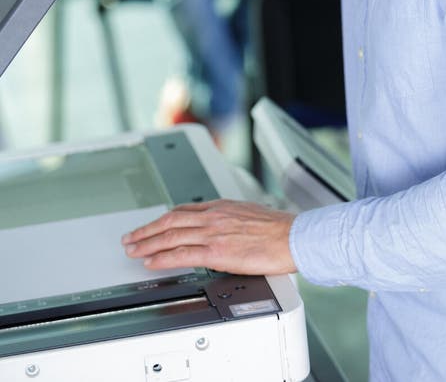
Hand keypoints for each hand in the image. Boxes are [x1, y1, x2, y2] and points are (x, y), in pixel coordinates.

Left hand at [122, 199, 296, 275]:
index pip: (184, 210)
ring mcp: (213, 233)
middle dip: (147, 230)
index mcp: (221, 207)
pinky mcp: (216, 252)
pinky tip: (151, 262)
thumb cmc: (279, 229)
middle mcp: (213, 216)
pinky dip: (162, 258)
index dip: (164, 219)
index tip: (153, 224)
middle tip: (130, 237)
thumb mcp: (250, 215)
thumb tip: (227, 232)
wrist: (291, 236)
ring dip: (147, 243)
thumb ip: (232, 222)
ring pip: (171, 236)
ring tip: (133, 250)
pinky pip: (182, 255)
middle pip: (171, 221)